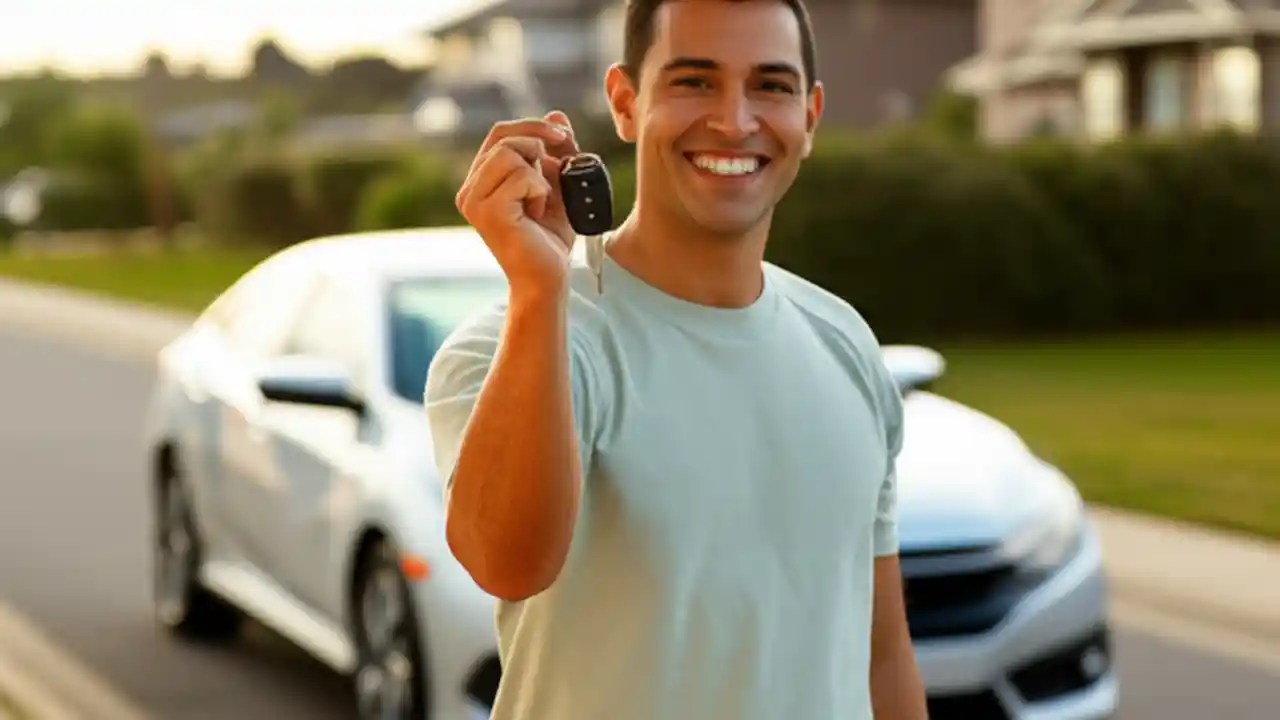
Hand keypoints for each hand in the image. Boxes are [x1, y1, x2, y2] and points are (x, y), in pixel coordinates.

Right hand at [456, 111, 580, 296]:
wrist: (548, 278)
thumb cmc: (550, 237)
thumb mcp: (557, 185)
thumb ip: (555, 151)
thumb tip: (556, 115)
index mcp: (480, 180)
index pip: (500, 134)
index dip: (533, 127)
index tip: (562, 137)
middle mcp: (469, 189)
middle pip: (503, 136)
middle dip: (539, 144)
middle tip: (557, 173)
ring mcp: (473, 200)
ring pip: (510, 153)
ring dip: (538, 174)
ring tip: (540, 202)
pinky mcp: (487, 211)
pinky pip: (521, 175)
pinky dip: (540, 190)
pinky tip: (536, 214)